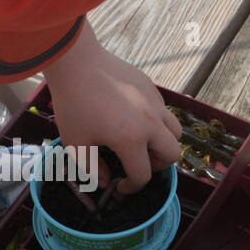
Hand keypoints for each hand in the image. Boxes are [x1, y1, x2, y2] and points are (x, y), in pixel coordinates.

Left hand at [43, 23, 180, 191]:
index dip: (132, 187)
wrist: (77, 62)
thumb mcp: (76, 143)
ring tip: (142, 143)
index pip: (143, 175)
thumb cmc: (73, 103)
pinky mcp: (151, 87)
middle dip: (157, 166)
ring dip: (163, 143)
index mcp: (131, 139)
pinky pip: (164, 111)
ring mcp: (154, 103)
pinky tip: (132, 118)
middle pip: (173, 154)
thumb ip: (91, 168)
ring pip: (176, 131)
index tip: (120, 187)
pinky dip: (156, 122)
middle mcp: (150, 122)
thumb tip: (104, 181)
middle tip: (136, 164)